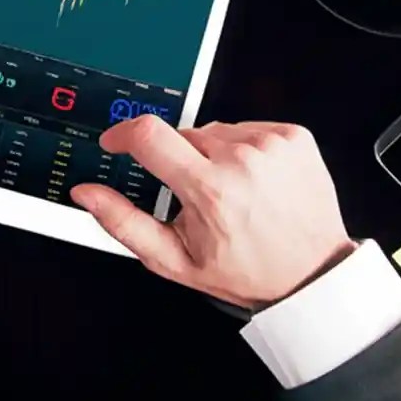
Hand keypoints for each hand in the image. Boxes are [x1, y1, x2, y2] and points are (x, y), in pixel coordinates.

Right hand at [70, 117, 355, 308]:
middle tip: (198, 197)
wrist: (311, 272)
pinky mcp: (293, 136)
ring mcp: (272, 144)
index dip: (123, 134)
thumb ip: (124, 223)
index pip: (149, 135)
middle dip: (180, 161)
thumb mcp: (176, 260)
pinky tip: (255, 180)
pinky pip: (249, 128)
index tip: (117, 142)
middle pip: (183, 135)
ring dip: (215, 155)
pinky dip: (246, 150)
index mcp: (210, 190)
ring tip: (233, 192)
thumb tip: (88, 194)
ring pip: (216, 131)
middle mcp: (243, 160)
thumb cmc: (247, 270)